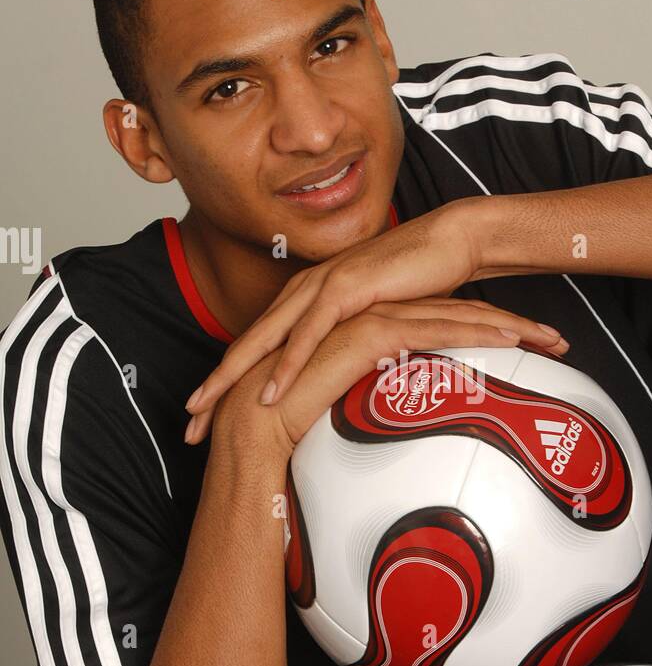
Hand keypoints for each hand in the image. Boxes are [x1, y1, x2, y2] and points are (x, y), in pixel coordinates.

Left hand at [184, 203, 567, 439]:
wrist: (449, 243)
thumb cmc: (417, 283)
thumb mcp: (373, 324)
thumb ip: (348, 346)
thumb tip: (340, 380)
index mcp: (305, 301)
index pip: (257, 347)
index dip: (228, 382)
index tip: (207, 418)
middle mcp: (303, 292)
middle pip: (246, 344)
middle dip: (213, 385)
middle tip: (187, 422)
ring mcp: (320, 287)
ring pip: (265, 339)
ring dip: (234, 376)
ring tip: (209, 409)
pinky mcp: (346, 287)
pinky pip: (309, 333)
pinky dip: (287, 363)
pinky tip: (270, 392)